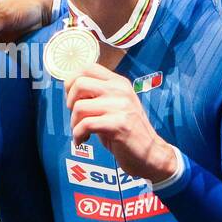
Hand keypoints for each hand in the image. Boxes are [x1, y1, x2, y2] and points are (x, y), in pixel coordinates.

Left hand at [65, 64, 177, 183]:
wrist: (150, 154)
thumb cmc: (128, 133)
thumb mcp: (115, 107)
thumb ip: (97, 97)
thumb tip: (70, 92)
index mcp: (119, 83)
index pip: (88, 68)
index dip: (72, 81)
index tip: (72, 98)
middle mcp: (120, 91)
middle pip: (79, 84)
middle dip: (70, 102)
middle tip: (76, 116)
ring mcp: (121, 106)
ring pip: (80, 106)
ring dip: (74, 123)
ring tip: (81, 132)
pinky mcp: (119, 124)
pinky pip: (86, 124)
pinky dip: (78, 135)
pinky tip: (82, 140)